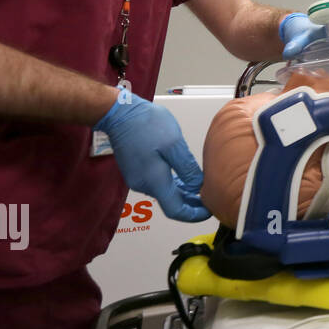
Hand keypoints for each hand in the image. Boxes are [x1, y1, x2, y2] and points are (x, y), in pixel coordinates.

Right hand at [94, 98, 209, 221]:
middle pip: (170, 203)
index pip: (175, 210)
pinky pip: (157, 183)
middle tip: (209, 200)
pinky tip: (183, 178)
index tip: (208, 211)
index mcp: (154, 181)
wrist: (119, 113)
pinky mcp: (135, 170)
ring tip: (200, 189)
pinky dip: (172, 184)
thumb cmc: (145, 124)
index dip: (193, 214)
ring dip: (182, 193)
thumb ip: (187, 168)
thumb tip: (198, 186)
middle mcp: (143, 184)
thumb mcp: (174, 145)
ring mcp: (137, 178)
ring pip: (164, 193)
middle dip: (190, 204)